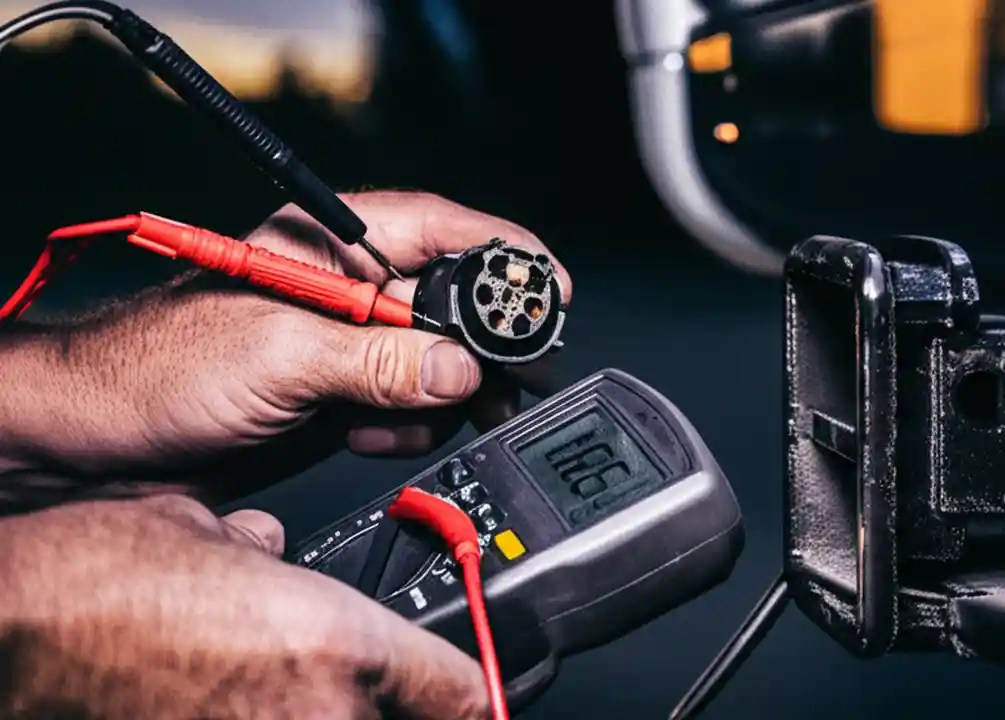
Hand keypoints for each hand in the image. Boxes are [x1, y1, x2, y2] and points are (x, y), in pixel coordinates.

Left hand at [0, 192, 571, 498]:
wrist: (100, 440)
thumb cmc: (156, 370)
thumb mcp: (279, 355)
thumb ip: (378, 358)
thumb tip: (460, 368)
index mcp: (334, 245)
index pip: (444, 230)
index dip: (507, 257)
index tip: (552, 294)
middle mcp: (347, 286)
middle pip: (455, 301)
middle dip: (478, 348)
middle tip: (504, 382)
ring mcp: (346, 340)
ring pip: (439, 360)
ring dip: (434, 398)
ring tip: (387, 418)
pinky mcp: (340, 390)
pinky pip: (408, 402)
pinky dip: (405, 424)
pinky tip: (363, 432)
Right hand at [0, 494, 486, 718]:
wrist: (14, 624)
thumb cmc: (99, 578)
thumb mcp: (211, 534)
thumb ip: (270, 553)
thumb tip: (273, 552)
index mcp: (340, 643)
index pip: (466, 697)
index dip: (475, 695)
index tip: (476, 696)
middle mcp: (324, 714)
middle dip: (398, 704)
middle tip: (365, 684)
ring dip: (336, 714)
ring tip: (284, 688)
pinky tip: (236, 705)